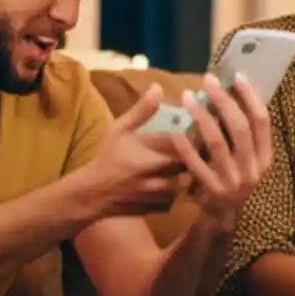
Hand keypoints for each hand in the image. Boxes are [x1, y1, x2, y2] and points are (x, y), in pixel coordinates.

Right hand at [78, 84, 185, 216]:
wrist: (94, 194)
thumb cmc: (108, 157)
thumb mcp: (120, 130)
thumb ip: (142, 110)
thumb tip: (158, 87)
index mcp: (151, 158)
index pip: (185, 145)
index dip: (195, 135)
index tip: (198, 126)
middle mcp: (159, 180)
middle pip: (191, 164)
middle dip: (196, 153)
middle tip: (200, 142)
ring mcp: (162, 197)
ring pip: (188, 181)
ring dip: (190, 171)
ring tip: (193, 159)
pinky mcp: (162, 209)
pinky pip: (181, 195)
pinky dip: (181, 186)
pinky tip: (177, 177)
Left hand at [171, 72, 271, 231]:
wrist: (221, 216)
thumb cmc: (231, 176)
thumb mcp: (245, 157)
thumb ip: (241, 132)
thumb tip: (232, 91)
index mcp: (264, 157)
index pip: (262, 121)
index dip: (250, 97)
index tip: (237, 76)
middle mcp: (252, 169)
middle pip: (239, 128)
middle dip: (223, 101)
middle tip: (208, 81)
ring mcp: (232, 181)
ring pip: (217, 143)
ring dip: (201, 116)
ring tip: (187, 97)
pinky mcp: (212, 190)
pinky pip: (196, 163)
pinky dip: (185, 144)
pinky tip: (175, 128)